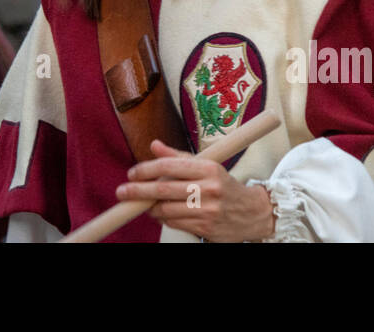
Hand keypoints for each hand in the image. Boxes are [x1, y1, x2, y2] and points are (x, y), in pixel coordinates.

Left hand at [115, 139, 275, 241]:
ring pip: (166, 210)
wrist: (252, 213)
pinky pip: (174, 223)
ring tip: (144, 204)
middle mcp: (209, 188)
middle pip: (163, 190)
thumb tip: (154, 145)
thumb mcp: (206, 165)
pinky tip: (160, 213)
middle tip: (122, 192)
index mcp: (208, 168)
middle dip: (138, 191)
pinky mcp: (205, 228)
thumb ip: (178, 157)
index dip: (146, 170)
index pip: (168, 167)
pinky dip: (163, 218)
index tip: (132, 173)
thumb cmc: (224, 185)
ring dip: (150, 208)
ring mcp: (207, 210)